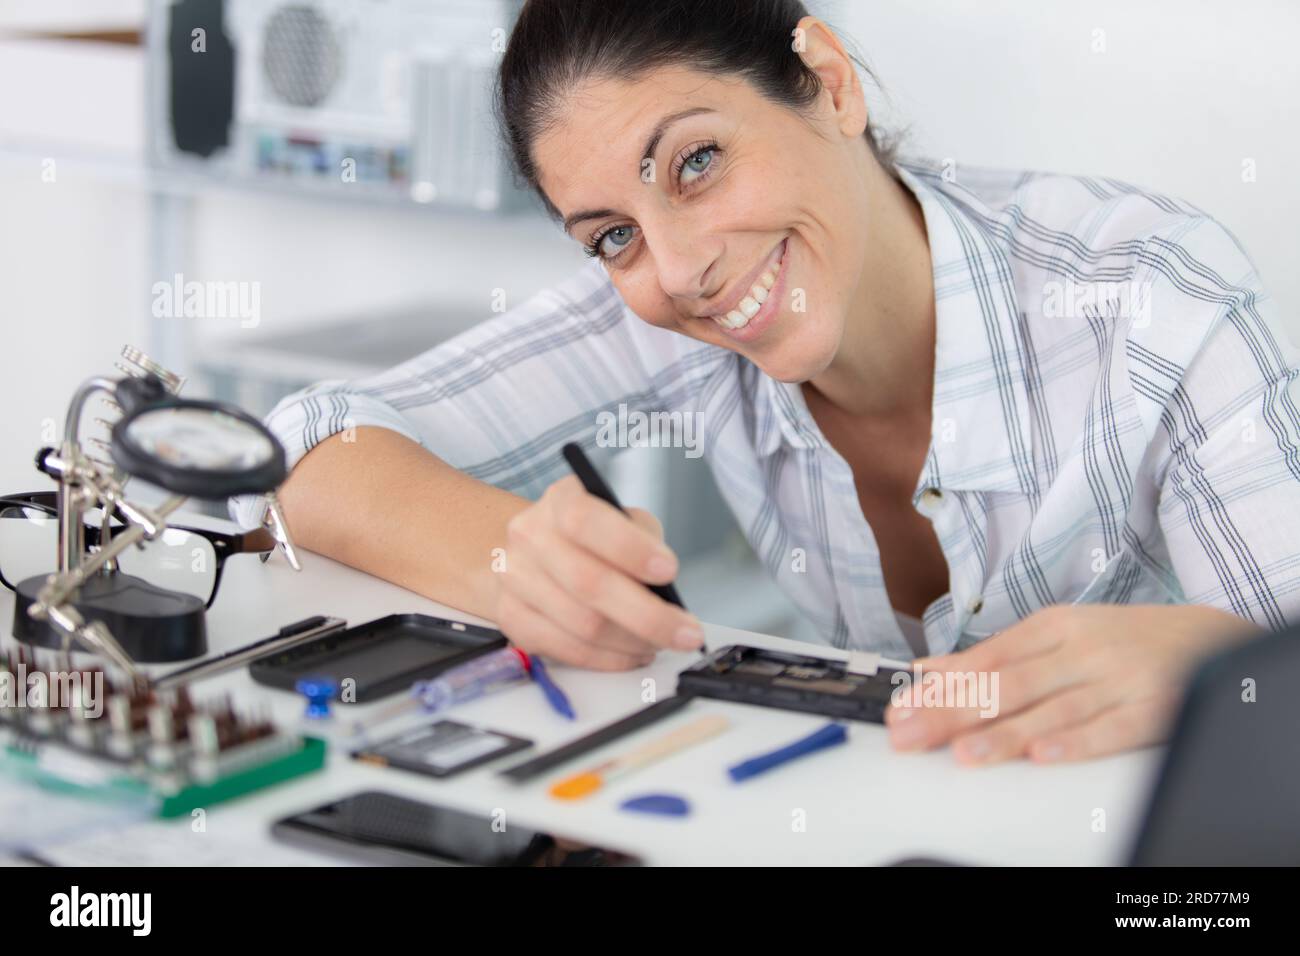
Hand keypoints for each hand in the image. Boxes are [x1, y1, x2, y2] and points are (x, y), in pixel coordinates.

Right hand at [493, 474, 704, 670]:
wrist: (540, 553)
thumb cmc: (595, 538)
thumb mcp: (624, 520)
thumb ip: (644, 541)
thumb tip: (665, 593)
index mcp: (560, 501)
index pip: (586, 521)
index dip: (630, 548)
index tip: (670, 571)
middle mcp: (529, 536)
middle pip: (588, 584)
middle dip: (648, 615)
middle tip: (686, 632)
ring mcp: (515, 579)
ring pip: (581, 625)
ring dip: (632, 642)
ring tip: (661, 643)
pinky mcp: (512, 618)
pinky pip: (566, 650)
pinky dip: (609, 659)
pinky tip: (633, 653)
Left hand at [883, 603, 1259, 764]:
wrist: (1210, 638)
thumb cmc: (1121, 639)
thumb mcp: (1056, 634)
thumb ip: (994, 655)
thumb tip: (929, 672)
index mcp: (1053, 627)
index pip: (986, 659)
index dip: (941, 686)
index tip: (902, 707)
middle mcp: (1080, 650)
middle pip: (1007, 684)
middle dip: (953, 711)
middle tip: (911, 733)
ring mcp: (1116, 680)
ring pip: (1052, 709)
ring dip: (1005, 733)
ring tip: (963, 753)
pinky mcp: (1152, 710)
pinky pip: (1110, 729)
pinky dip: (1076, 743)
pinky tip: (1044, 755)